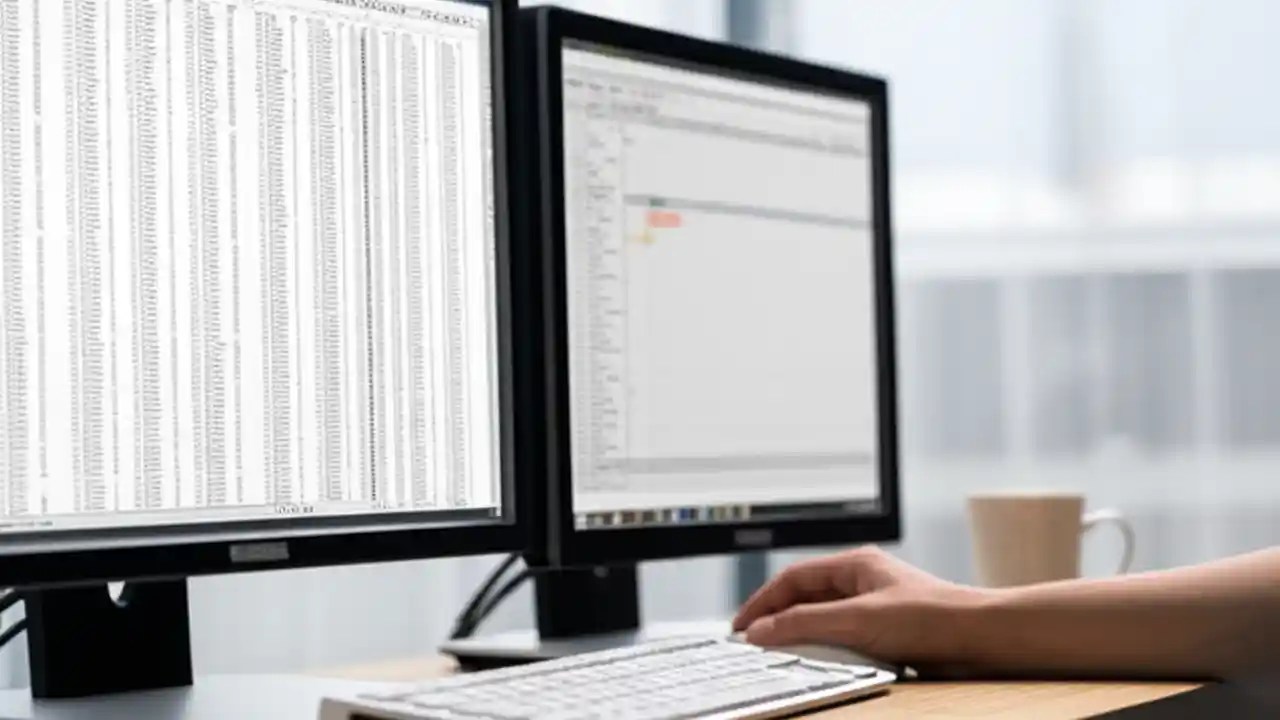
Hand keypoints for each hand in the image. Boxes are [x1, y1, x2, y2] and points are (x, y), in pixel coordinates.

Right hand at [732, 546, 990, 665]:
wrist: (981, 637)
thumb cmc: (931, 618)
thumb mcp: (857, 621)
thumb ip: (805, 624)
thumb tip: (761, 631)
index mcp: (854, 564)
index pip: (793, 579)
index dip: (763, 602)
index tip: (742, 627)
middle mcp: (863, 580)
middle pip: (805, 596)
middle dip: (777, 617)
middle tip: (755, 642)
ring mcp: (876, 605)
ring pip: (823, 617)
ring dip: (801, 634)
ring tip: (780, 654)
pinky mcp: (888, 631)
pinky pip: (844, 636)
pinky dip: (825, 648)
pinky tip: (820, 662)